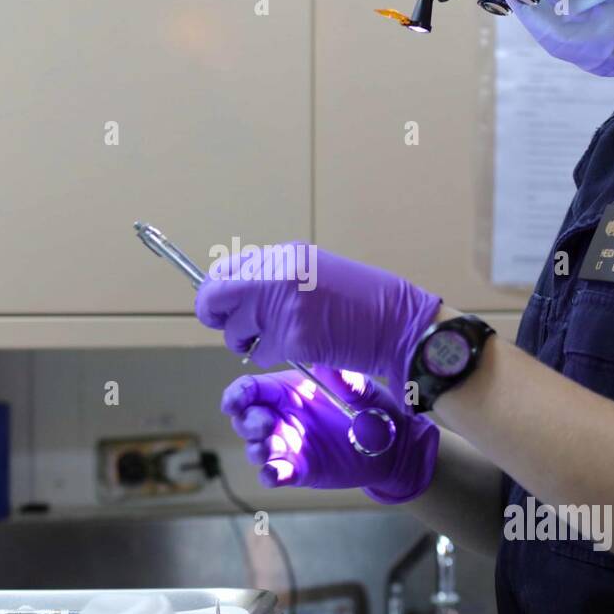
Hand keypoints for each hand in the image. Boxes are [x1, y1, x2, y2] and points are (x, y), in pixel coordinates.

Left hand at [195, 243, 440, 390]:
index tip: (222, 306)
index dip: (217, 290)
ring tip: (276, 339)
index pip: (225, 269)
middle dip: (215, 315)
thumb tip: (237, 295)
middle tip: (231, 328)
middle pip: (215, 296)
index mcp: (285, 256)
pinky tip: (296, 350)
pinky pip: (260, 353)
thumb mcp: (316, 273)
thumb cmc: (364, 303)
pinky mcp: (292, 338)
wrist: (399, 324)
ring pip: (234, 331)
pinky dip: (272, 357)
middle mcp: (279, 275)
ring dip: (248, 342)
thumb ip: (277, 278)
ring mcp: (284, 306)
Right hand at [220, 366, 439, 503]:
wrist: (393, 447)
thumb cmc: (374, 410)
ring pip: (256, 448)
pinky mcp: (299, 470)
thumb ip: (347, 382)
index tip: (234, 402)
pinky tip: (275, 474)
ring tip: (268, 449)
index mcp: (291, 390)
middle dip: (247, 423)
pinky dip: (270, 475)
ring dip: (256, 449)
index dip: (238, 395)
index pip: (252, 389)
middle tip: (265, 426)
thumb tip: (330, 366)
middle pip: (246, 418)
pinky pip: (276, 474)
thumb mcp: (364, 392)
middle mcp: (283, 416)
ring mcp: (289, 445)